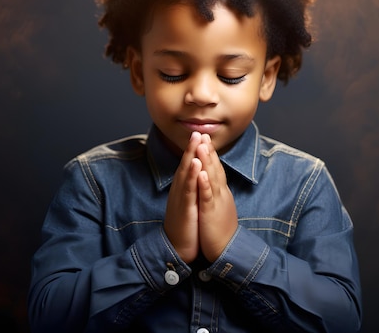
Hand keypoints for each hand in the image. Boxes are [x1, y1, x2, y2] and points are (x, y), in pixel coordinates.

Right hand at [163, 132, 201, 262]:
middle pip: (186, 164)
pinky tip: (195, 163)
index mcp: (184, 189)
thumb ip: (191, 190)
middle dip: (192, 147)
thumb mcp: (189, 205)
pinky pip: (189, 189)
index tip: (201, 136)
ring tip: (196, 140)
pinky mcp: (184, 207)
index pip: (189, 166)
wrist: (178, 247)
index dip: (194, 151)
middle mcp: (180, 190)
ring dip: (191, 155)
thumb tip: (195, 180)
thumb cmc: (185, 226)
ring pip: (186, 173)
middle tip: (197, 130)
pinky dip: (192, 175)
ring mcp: (181, 198)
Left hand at [196, 134, 238, 261]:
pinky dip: (205, 184)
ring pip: (212, 178)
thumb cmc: (220, 229)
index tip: (204, 139)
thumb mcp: (219, 206)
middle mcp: (220, 193)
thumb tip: (213, 181)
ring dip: (207, 161)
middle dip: (208, 150)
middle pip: (215, 168)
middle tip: (203, 134)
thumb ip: (216, 193)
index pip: (215, 168)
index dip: (210, 153)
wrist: (227, 249)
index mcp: (220, 192)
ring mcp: (217, 201)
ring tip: (202, 145)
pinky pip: (208, 196)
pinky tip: (202, 173)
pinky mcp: (212, 212)